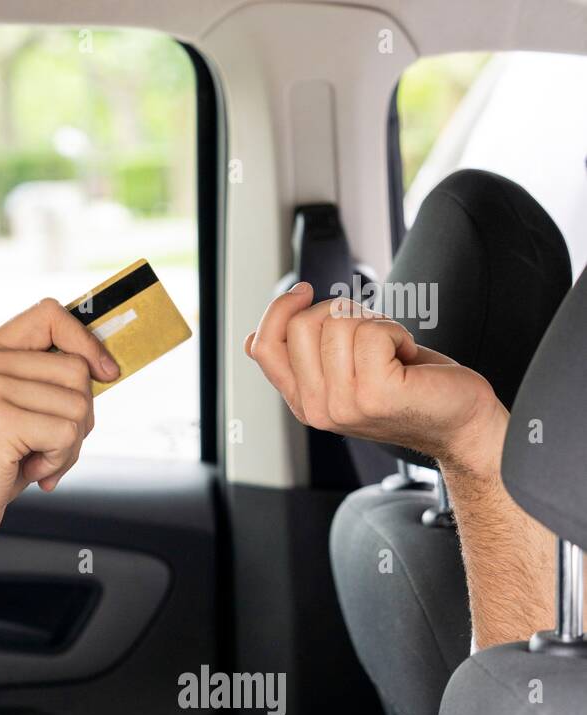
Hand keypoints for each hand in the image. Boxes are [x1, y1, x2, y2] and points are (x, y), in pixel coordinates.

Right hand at [0, 298, 119, 552]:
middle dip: (81, 416)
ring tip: (36, 461)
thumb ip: (48, 383)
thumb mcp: (17, 410)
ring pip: (79, 404)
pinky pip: (67, 434)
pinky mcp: (2, 419)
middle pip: (77, 369)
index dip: (86, 341)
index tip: (106, 372)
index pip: (49, 314)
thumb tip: (106, 369)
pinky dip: (59, 462)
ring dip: (70, 445)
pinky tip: (30, 472)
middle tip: (51, 446)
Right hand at [245, 282, 507, 477]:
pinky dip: (396, 333)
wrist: (461, 423)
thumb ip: (302, 360)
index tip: (304, 292)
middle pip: (301, 325)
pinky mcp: (374, 394)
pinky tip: (405, 357)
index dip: (278, 310)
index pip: (264, 348)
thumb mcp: (343, 374)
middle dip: (340, 311)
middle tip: (370, 332)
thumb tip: (252, 340)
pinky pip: (371, 332)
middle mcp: (317, 408)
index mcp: (303, 401)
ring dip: (375, 323)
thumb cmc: (412, 391)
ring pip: (337, 324)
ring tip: (392, 351)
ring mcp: (343, 404)